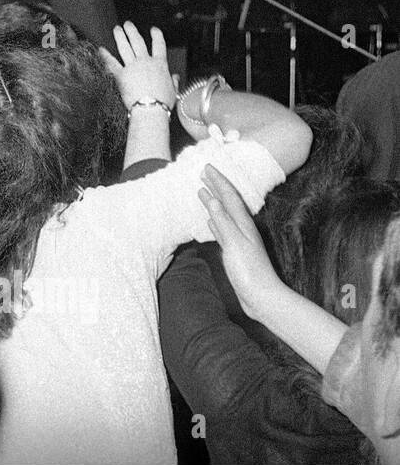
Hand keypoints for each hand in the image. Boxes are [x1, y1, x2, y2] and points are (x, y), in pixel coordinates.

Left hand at [99, 22, 174, 111]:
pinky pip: (111, 63)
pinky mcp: (121, 75)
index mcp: (160, 65)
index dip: (156, 36)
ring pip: (125, 48)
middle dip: (132, 31)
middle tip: (128, 24)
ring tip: (117, 29)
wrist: (150, 109)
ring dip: (120, 37)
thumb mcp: (173, 90)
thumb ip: (173, 81)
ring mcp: (132, 67)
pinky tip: (101, 49)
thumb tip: (175, 77)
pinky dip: (105, 56)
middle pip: (138, 42)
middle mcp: (146, 62)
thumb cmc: (162, 103)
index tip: (153, 29)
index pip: (159, 45)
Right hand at [199, 165, 283, 318]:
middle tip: (204, 173)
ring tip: (203, 193)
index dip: (218, 181)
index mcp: (242, 225)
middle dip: (216, 186)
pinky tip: (209, 223)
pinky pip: (222, 230)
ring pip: (224, 215)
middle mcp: (242, 229)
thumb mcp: (234, 244)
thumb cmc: (249, 272)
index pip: (228, 196)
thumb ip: (223, 222)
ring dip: (214, 203)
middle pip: (228, 202)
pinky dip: (215, 222)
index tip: (206, 167)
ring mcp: (239, 240)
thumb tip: (212, 199)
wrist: (262, 297)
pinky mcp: (235, 252)